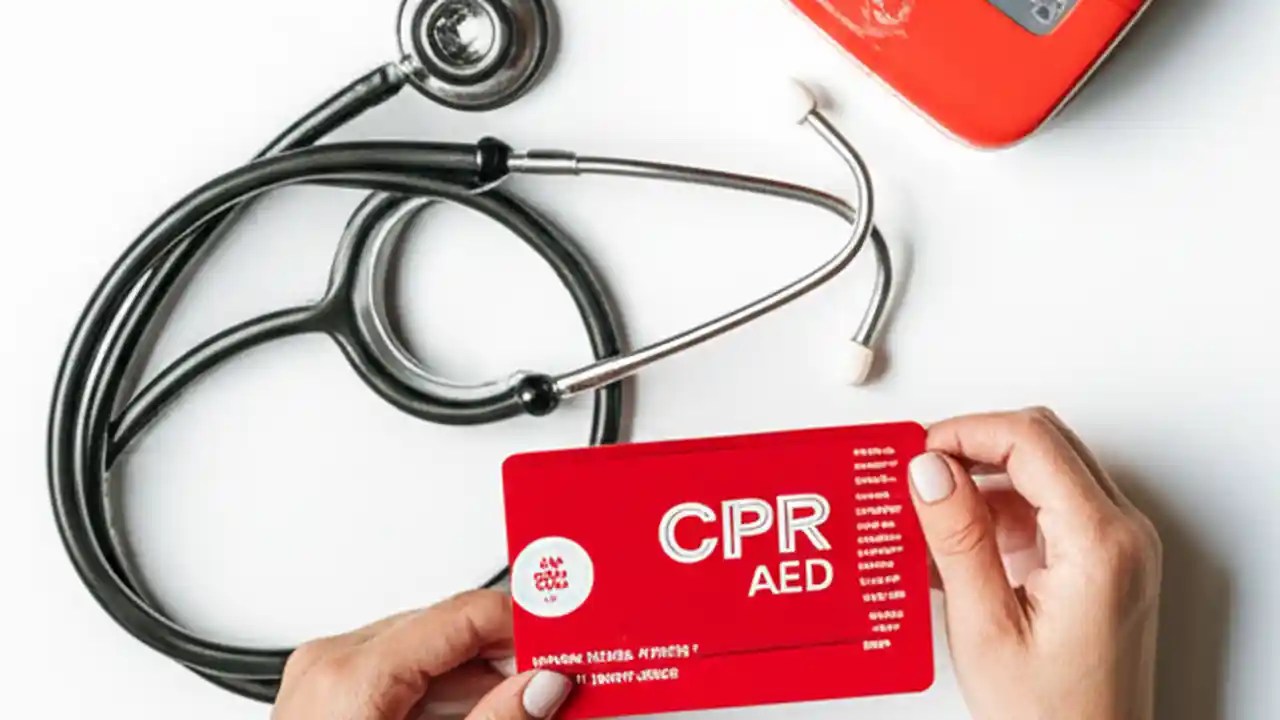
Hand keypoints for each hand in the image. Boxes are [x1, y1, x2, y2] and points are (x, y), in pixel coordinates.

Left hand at [272, 590, 572, 719]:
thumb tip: (544, 687)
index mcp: (351, 674)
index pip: (463, 615)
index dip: (526, 625)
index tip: (566, 641)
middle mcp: (330, 663)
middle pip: (449, 631)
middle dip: (509, 658)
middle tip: (558, 679)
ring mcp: (323, 680)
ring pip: (430, 654)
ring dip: (481, 679)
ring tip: (527, 705)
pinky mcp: (329, 698)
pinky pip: (403, 678)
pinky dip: (445, 696)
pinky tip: (481, 716)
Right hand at [908, 409, 1161, 719]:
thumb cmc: (1051, 718)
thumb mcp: (985, 628)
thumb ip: (957, 540)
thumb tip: (930, 470)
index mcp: (1100, 545)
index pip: (1031, 441)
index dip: (966, 432)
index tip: (919, 452)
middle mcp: (1123, 536)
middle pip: (1044, 441)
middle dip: (975, 446)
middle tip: (920, 472)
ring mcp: (1119, 548)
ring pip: (1046, 469)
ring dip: (986, 478)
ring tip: (932, 515)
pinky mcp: (1104, 562)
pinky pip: (1051, 505)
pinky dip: (1002, 508)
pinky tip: (961, 545)